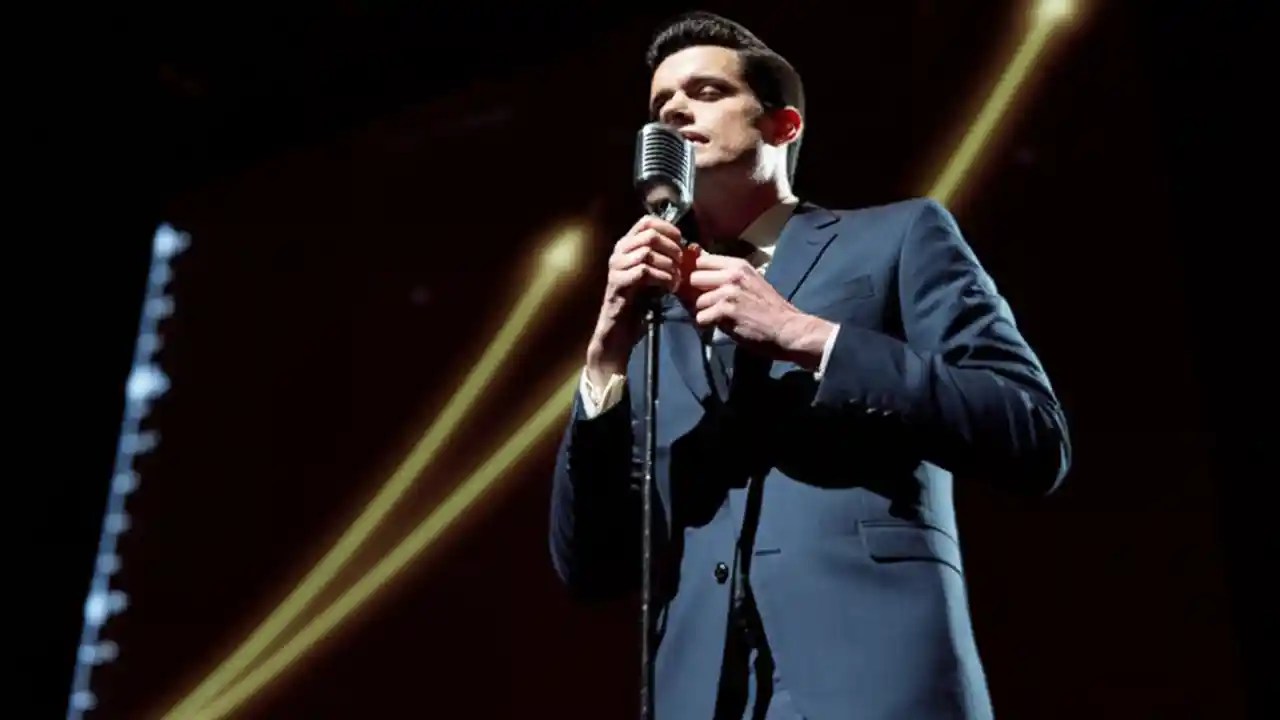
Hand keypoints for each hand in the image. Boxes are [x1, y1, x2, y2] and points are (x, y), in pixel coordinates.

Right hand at [586, 216, 683, 381]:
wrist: (619, 330)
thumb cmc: (639, 302)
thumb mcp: (654, 274)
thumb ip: (665, 258)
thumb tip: (688, 247)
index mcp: (626, 245)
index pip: (646, 221)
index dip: (667, 228)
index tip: (681, 242)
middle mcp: (618, 252)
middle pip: (649, 234)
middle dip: (672, 248)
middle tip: (681, 264)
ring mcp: (616, 268)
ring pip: (647, 252)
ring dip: (669, 265)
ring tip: (677, 278)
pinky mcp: (619, 284)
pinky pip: (644, 271)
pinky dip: (662, 278)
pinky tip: (670, 287)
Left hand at [687, 252, 835, 368]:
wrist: (787, 328)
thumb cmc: (769, 307)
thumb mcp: (750, 281)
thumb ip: (727, 273)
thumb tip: (701, 263)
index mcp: (738, 265)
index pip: (702, 261)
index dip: (701, 275)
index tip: (706, 286)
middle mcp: (732, 275)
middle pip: (695, 278)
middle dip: (700, 293)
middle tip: (714, 305)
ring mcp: (728, 292)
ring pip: (698, 302)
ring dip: (707, 312)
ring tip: (724, 318)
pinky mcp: (725, 311)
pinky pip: (701, 318)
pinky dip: (709, 325)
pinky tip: (724, 326)